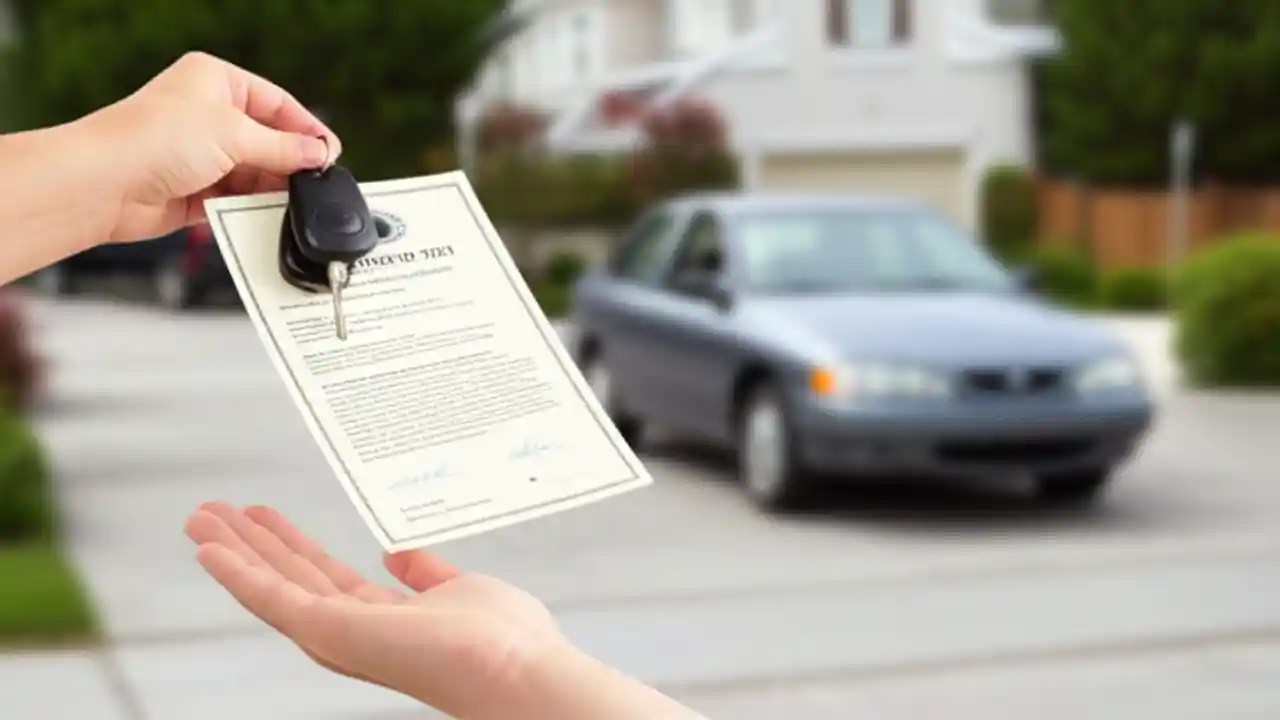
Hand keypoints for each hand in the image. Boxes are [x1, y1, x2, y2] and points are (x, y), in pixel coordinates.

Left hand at [81, 52, 340, 242]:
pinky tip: (265, 215)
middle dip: (290, 163)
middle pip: (269, 141)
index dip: (306, 128)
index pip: (277, 103)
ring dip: (270, 189)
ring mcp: (200, 154)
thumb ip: (284, 148)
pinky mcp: (194, 190)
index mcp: (216, 82)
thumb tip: (318, 154)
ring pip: (254, 173)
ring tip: (291, 202)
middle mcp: (207, 115)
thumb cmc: (152, 140)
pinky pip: (236, 199)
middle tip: (315, 183)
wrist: (103, 184)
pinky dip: (250, 207)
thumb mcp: (234, 134)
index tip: (330, 153)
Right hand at [183, 503, 564, 717]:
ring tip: (198, 518)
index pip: (324, 577)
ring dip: (232, 551)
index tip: (263, 518)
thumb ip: (425, 575)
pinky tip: (208, 549)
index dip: (291, 546)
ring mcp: (338, 635)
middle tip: (213, 512)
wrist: (515, 668)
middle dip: (251, 545)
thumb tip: (397, 554)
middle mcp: (354, 632)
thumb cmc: (506, 642)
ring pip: (271, 585)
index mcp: (384, 620)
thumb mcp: (459, 590)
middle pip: (289, 579)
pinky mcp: (328, 632)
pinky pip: (270, 597)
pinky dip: (236, 572)